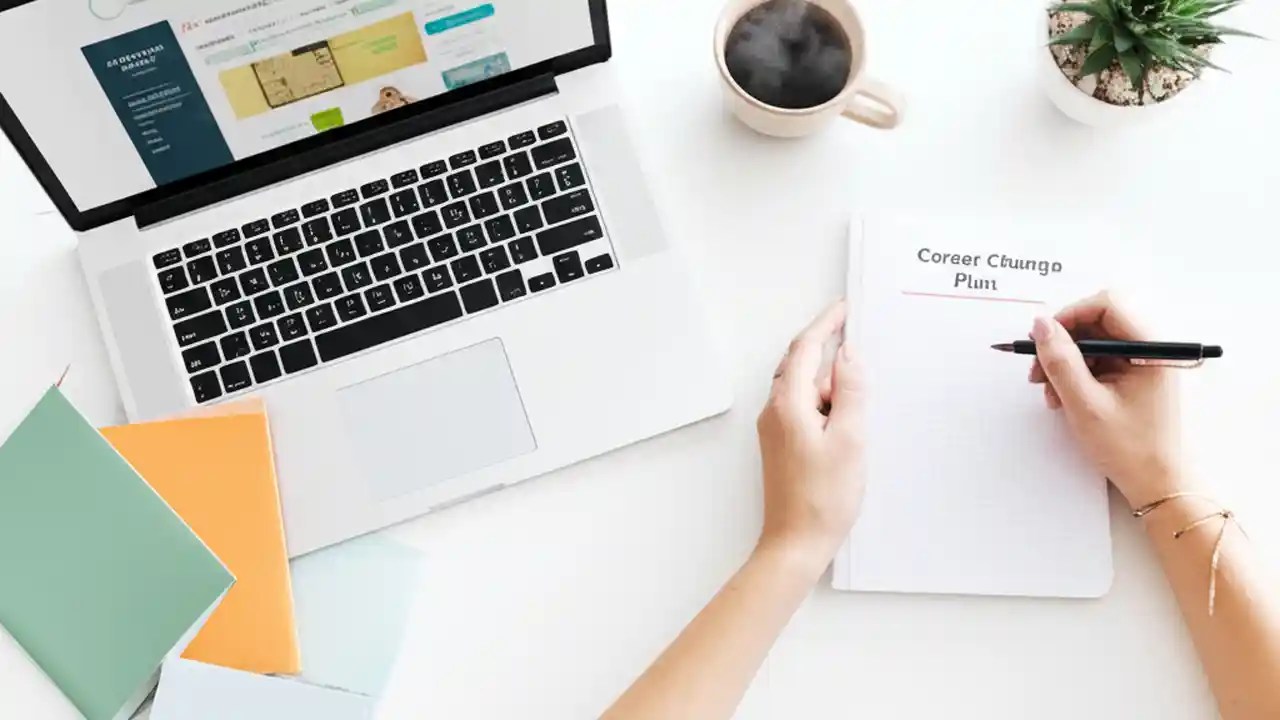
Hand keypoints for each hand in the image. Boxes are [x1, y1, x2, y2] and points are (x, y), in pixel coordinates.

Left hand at [756, 302, 866, 571]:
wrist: (794, 544)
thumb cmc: (824, 497)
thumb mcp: (850, 439)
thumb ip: (850, 392)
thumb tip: (848, 355)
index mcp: (788, 404)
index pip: (806, 349)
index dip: (826, 324)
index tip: (845, 308)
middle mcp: (775, 411)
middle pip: (800, 363)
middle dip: (827, 347)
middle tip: (858, 339)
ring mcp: (776, 429)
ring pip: (803, 387)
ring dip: (829, 380)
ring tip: (861, 389)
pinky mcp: (782, 445)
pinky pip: (803, 407)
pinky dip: (825, 401)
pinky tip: (846, 415)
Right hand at [1029, 291, 1184, 507]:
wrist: (1158, 485)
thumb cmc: (1130, 448)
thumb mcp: (1085, 404)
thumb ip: (1060, 361)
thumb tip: (1041, 325)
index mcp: (1149, 350)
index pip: (1106, 306)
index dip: (1069, 316)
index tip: (1043, 338)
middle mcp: (1149, 351)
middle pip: (1096, 325)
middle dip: (1061, 345)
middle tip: (1036, 371)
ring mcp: (1142, 366)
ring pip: (1093, 346)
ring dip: (1065, 365)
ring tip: (1049, 394)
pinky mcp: (1133, 380)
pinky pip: (1098, 365)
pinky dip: (1076, 378)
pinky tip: (1063, 399)